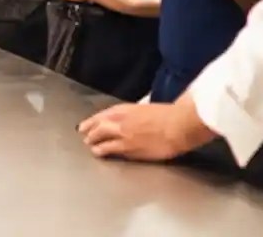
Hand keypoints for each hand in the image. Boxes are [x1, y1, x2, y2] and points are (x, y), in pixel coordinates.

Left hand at [77, 99, 213, 161]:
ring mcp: (123, 136)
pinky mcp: (129, 150)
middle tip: (85, 136)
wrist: (178, 126)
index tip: (85, 125)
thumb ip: (134, 113)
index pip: (101, 116)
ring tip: (92, 148)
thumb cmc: (168, 115)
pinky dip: (105, 152)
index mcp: (124, 110)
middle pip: (97, 128)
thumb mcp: (146, 108)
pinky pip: (112, 151)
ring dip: (95, 144)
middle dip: (90, 132)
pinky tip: (101, 154)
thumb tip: (132, 115)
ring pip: (101, 140)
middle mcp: (120, 122)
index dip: (91, 121)